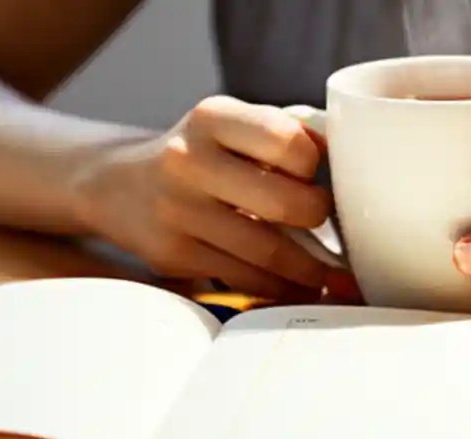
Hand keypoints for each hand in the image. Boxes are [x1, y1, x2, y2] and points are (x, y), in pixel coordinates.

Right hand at [75, 95, 332, 299]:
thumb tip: (353, 165)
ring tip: (333, 277)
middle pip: (287, 203)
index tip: (317, 175)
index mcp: (213, 118)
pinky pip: (247, 280)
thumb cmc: (200, 155)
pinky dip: (282, 288)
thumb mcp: (232, 127)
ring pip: (270, 254)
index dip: (315, 164)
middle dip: (319, 220)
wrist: (118, 185)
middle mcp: (188, 161)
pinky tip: (298, 286)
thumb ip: (286, 134)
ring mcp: (178, 212)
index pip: (290, 141)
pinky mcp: (173, 256)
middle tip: (327, 225)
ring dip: (312, 272)